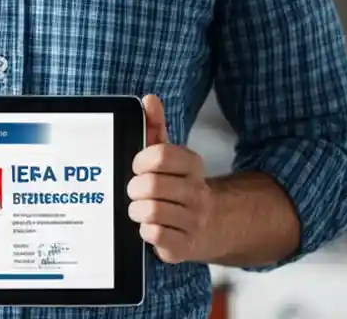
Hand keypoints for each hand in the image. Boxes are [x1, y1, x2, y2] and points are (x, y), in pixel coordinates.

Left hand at [126, 94, 212, 263]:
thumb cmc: (178, 186)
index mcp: (192, 166)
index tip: (137, 167)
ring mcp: (193, 221)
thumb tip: (149, 99)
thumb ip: (156, 127)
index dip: (141, 161)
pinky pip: (155, 235)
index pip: (160, 155)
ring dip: (137, 211)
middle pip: (150, 186)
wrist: (211, 225)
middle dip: (134, 189)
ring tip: (141, 209)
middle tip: (135, 191)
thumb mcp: (169, 156)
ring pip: (150, 212)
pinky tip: (150, 228)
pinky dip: (146, 232)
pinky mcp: (184, 246)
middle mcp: (197, 193)